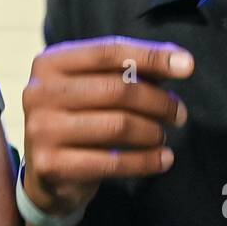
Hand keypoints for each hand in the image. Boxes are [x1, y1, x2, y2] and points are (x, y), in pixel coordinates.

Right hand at [22, 38, 192, 221]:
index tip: (187, 67)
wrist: (46, 173)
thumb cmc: (79, 118)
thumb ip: (130, 69)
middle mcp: (39, 92)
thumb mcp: (95, 86)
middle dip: (158, 101)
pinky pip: (112, 162)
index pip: (108, 52)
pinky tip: (163, 159)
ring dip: (153, 132)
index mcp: (50, 62)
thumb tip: (180, 60)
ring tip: (163, 135)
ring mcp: (41, 129)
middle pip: (117, 90)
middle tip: (178, 113)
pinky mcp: (50, 165)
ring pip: (118, 126)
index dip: (151, 57)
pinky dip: (146, 161)